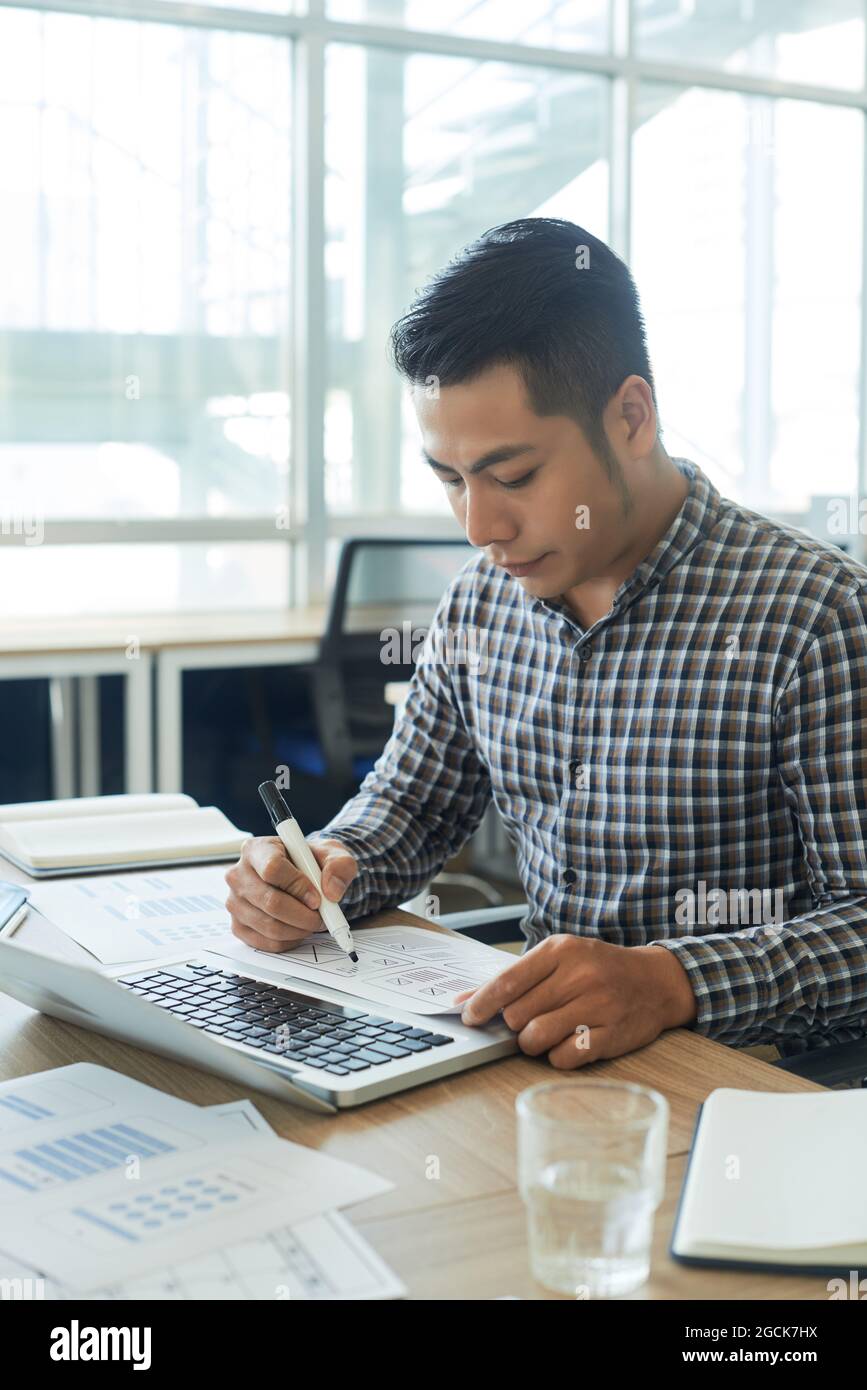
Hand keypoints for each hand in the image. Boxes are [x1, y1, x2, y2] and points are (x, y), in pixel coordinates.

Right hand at [225, 835, 357, 952]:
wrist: (302, 875)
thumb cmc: (311, 863)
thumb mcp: (332, 854)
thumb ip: (339, 865)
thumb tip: (331, 891)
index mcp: (256, 849)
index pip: (273, 868)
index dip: (298, 886)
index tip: (317, 898)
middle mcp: (238, 874)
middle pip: (270, 902)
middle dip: (303, 916)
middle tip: (321, 918)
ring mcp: (234, 902)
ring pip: (269, 926)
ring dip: (299, 930)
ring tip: (312, 922)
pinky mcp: (238, 925)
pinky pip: (265, 943)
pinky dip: (288, 941)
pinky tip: (298, 930)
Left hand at [453, 935, 695, 1067]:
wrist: (655, 981)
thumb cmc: (598, 968)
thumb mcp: (560, 958)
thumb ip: (516, 978)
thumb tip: (464, 1001)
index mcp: (561, 950)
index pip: (507, 981)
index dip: (481, 1004)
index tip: (469, 1018)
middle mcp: (579, 975)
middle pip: (518, 1015)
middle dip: (514, 1024)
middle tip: (526, 1020)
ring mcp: (597, 1005)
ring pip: (536, 1038)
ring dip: (531, 1043)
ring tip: (543, 1033)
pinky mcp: (611, 1035)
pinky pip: (563, 1058)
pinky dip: (557, 1056)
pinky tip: (567, 1042)